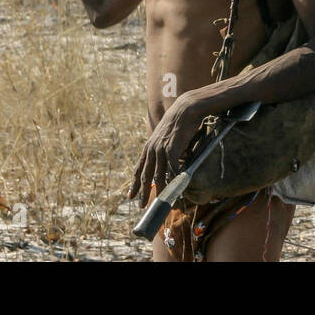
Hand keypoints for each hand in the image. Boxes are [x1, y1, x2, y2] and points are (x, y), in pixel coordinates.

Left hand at [128, 92, 206, 206]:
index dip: (134, 183)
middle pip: (146, 175)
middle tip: (141, 206)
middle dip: (143, 192)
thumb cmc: (177, 123)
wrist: (185, 109)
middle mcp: (151, 149)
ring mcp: (161, 149)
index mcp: (148, 147)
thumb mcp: (164, 137)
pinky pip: (172, 169)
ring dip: (161, 191)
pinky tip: (176, 188)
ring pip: (159, 175)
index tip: (130, 196)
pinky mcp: (172, 149)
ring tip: (161, 202)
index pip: (138, 168)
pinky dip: (174, 180)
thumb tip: (164, 163)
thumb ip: (161, 149)